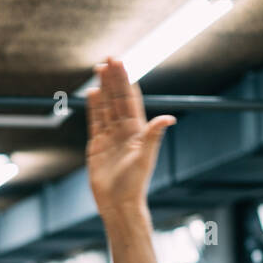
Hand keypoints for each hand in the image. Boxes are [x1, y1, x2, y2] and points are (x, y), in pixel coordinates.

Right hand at [85, 57, 176, 213]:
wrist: (118, 203)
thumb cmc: (134, 183)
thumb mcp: (145, 157)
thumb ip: (153, 135)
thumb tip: (169, 119)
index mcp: (137, 131)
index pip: (130, 100)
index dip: (126, 81)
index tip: (121, 63)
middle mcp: (124, 131)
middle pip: (117, 99)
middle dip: (114, 79)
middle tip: (109, 58)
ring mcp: (110, 137)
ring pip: (106, 107)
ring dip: (104, 89)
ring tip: (100, 70)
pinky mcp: (97, 146)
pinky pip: (95, 122)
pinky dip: (94, 107)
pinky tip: (93, 94)